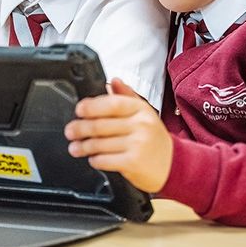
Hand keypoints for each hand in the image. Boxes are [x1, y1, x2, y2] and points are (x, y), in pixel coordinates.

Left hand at [64, 78, 172, 192]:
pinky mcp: (133, 163)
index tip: (79, 110)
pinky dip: (95, 160)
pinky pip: (105, 160)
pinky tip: (93, 159)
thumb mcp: (145, 113)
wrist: (174, 165)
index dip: (92, 106)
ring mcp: (137, 144)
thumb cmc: (155, 140)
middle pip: (101, 124)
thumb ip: (127, 97)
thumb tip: (113, 81)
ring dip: (84, 146)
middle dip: (81, 128)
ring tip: (75, 147)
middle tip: (70, 131)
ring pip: (100, 144)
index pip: (112, 103)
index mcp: (141, 110)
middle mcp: (140, 125)